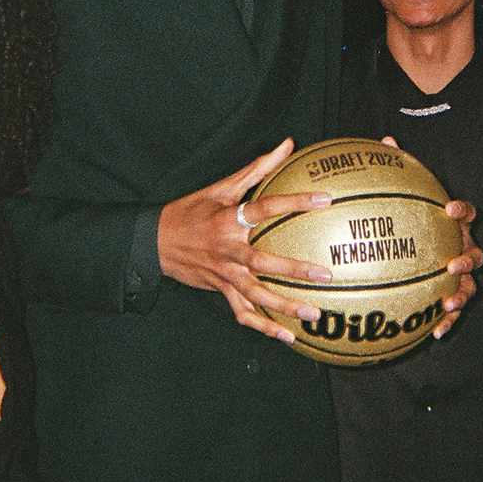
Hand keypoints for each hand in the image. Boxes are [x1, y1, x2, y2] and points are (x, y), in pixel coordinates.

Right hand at [157, 138, 331, 341]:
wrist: (156, 242)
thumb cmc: (192, 211)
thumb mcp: (221, 187)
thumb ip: (257, 168)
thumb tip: (287, 144)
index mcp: (228, 219)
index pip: (265, 208)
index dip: (295, 202)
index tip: (326, 200)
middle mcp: (227, 249)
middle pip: (263, 262)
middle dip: (295, 270)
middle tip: (325, 274)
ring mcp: (223, 274)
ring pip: (256, 295)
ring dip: (285, 307)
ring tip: (314, 314)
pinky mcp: (220, 290)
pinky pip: (244, 313)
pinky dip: (264, 327)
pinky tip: (287, 337)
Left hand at [378, 137, 480, 337]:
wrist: (416, 253)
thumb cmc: (412, 221)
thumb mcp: (404, 198)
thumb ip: (399, 172)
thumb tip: (386, 141)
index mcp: (453, 225)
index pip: (467, 213)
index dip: (462, 210)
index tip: (451, 207)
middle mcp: (462, 248)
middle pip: (476, 253)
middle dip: (468, 259)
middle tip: (452, 264)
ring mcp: (459, 274)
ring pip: (470, 285)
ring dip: (461, 294)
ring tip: (448, 303)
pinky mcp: (450, 296)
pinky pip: (453, 311)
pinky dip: (447, 322)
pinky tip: (434, 334)